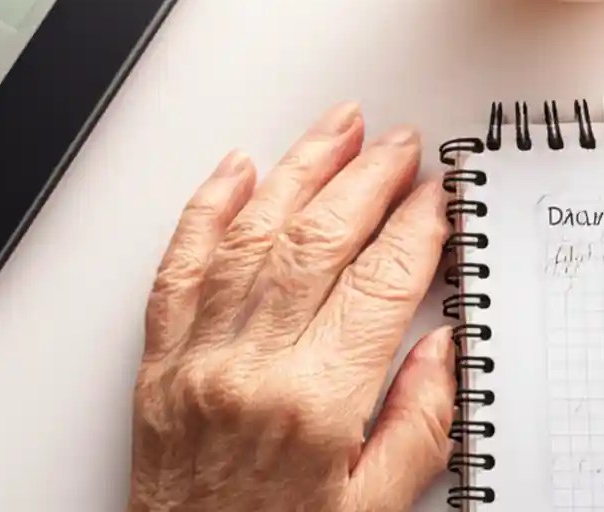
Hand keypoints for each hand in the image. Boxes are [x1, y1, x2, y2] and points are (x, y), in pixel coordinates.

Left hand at [129, 103, 454, 511]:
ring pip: (253, 235)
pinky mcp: (159, 362)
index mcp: (315, 404)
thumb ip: (420, 424)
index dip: (417, 227)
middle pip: (319, 241)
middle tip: (401, 146)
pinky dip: (207, 209)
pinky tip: (237, 170)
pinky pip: (179, 267)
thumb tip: (444, 348)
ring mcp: (198, 358)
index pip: (380, 284)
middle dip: (368, 180)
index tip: (440, 196)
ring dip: (300, 170)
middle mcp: (251, 368)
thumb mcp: (375, 507)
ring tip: (338, 129)